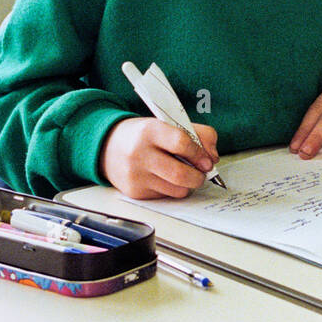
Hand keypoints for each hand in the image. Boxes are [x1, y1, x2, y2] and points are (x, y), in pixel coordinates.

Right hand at [98, 118, 219, 198]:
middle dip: (199, 176)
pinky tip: (166, 178)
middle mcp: (140, 154)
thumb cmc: (144, 136)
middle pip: (181, 174)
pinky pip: (166, 197)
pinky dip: (173, 189)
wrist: (108, 147)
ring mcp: (136, 176)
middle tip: (202, 172)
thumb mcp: (168, 124)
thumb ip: (197, 134)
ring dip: (188, 184)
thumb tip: (213, 157)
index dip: (200, 153)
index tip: (208, 159)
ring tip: (184, 173)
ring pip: (177, 190)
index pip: (182, 143)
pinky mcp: (135, 192)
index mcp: (150, 131)